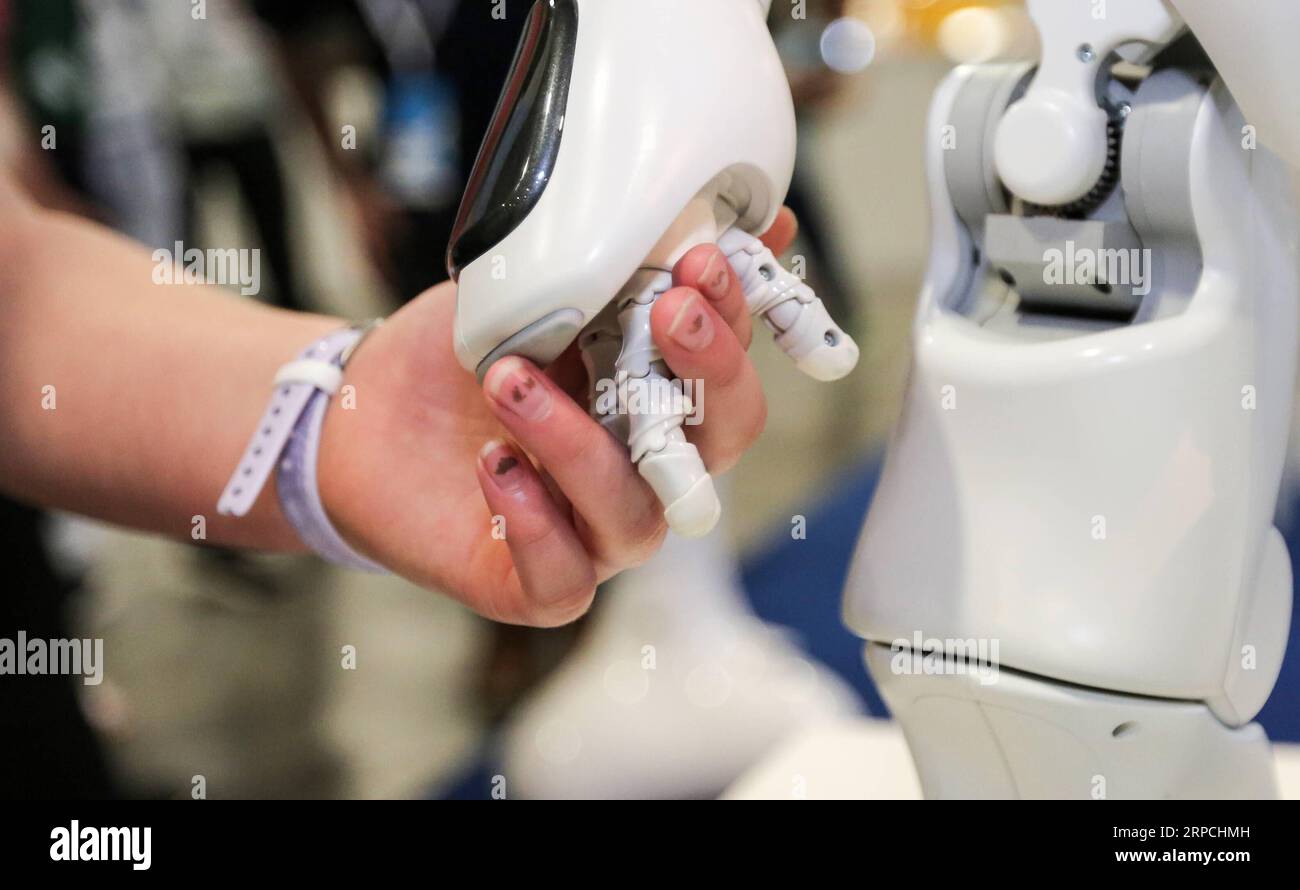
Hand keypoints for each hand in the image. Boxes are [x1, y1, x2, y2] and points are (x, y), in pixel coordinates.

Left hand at [318, 210, 798, 625]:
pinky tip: (493, 465)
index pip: (730, 377)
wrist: (362, 413)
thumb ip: (629, 259)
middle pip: (720, 446)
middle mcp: (642, 473)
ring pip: (635, 516)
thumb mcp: (538, 286)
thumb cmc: (460, 355)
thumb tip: (757, 217)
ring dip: (580, 444)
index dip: (731, 324)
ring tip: (509, 380)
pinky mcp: (532, 584)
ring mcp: (593, 533)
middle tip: (665, 309)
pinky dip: (534, 524)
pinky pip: (565, 580)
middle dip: (707, 375)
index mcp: (658, 404)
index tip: (700, 261)